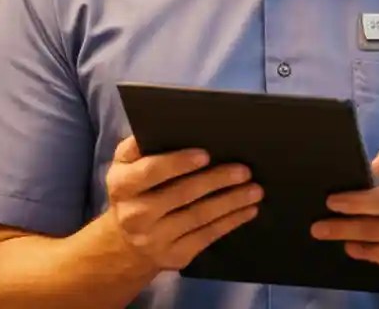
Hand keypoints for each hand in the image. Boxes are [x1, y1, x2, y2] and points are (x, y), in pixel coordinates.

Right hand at [104, 135, 262, 271]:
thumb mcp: (126, 165)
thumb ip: (140, 145)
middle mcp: (134, 215)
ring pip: (199, 217)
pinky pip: (207, 236)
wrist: (125, 243)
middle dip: (216, 181)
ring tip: (255, 189)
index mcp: (122, 185)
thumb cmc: (135, 190)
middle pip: (180, 194)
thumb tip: (168, 123)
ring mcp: (154, 239)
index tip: (206, 154)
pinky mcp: (174, 256)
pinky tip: (248, 209)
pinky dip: (231, 221)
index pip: (150, 172)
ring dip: (231, 202)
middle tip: (245, 170)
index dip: (178, 163)